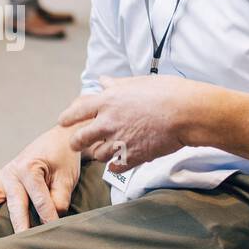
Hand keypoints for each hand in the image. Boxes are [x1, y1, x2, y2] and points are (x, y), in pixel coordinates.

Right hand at [0, 125, 80, 233]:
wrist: (58, 140)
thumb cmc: (63, 158)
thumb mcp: (67, 178)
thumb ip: (59, 199)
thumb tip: (50, 219)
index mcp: (31, 169)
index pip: (40, 200)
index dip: (49, 217)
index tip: (55, 230)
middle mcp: (13, 171)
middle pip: (15, 203)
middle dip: (19, 223)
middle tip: (22, 240)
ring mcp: (4, 174)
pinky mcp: (1, 177)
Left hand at [59, 75, 198, 166]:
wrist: (186, 113)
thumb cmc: (166, 92)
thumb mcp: (137, 82)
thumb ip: (116, 84)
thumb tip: (103, 81)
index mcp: (107, 101)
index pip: (76, 111)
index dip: (66, 118)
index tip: (63, 122)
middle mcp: (108, 122)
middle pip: (79, 138)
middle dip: (76, 142)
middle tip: (77, 143)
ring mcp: (119, 141)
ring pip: (97, 155)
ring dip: (99, 153)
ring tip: (105, 151)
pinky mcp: (132, 157)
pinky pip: (115, 167)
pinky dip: (115, 165)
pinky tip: (119, 162)